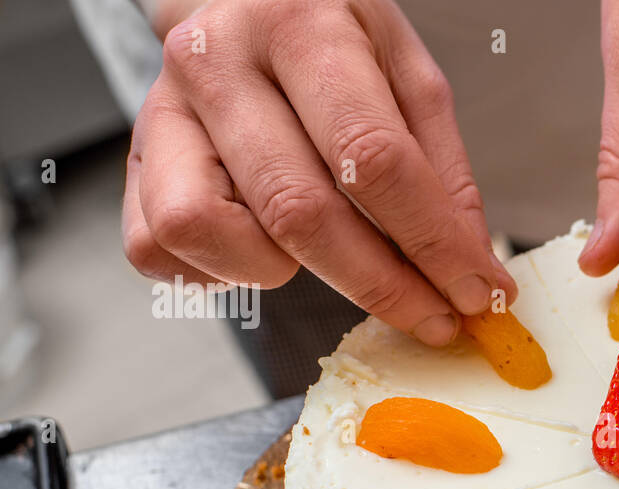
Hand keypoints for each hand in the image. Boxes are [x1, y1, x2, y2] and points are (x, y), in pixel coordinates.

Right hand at [123, 0, 514, 345]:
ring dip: (283, 270)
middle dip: (382, 285)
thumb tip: (472, 273)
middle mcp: (217, 60)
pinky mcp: (133, 162)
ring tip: (328, 250)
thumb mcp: (409, 77)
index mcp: (299, 24)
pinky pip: (161, 248)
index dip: (432, 244)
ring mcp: (161, 111)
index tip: (476, 295)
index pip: (372, 158)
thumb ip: (444, 174)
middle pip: (299, 209)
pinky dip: (222, 271)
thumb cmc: (334, 44)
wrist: (245, 4)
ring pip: (209, 230)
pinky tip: (268, 247)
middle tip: (434, 318)